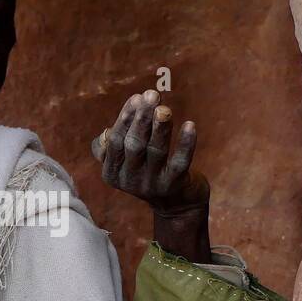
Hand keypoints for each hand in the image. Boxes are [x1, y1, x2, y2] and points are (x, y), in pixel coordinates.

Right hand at [91, 89, 211, 262]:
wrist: (175, 204)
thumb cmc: (148, 170)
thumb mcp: (126, 160)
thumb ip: (117, 142)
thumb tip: (121, 117)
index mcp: (112, 172)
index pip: (114, 141)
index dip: (125, 118)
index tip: (136, 98)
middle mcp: (129, 180)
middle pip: (133, 145)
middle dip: (142, 118)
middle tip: (152, 95)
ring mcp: (151, 184)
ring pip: (156, 152)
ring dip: (160, 127)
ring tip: (165, 108)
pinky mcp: (174, 186)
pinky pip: (180, 162)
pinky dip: (185, 143)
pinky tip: (190, 125)